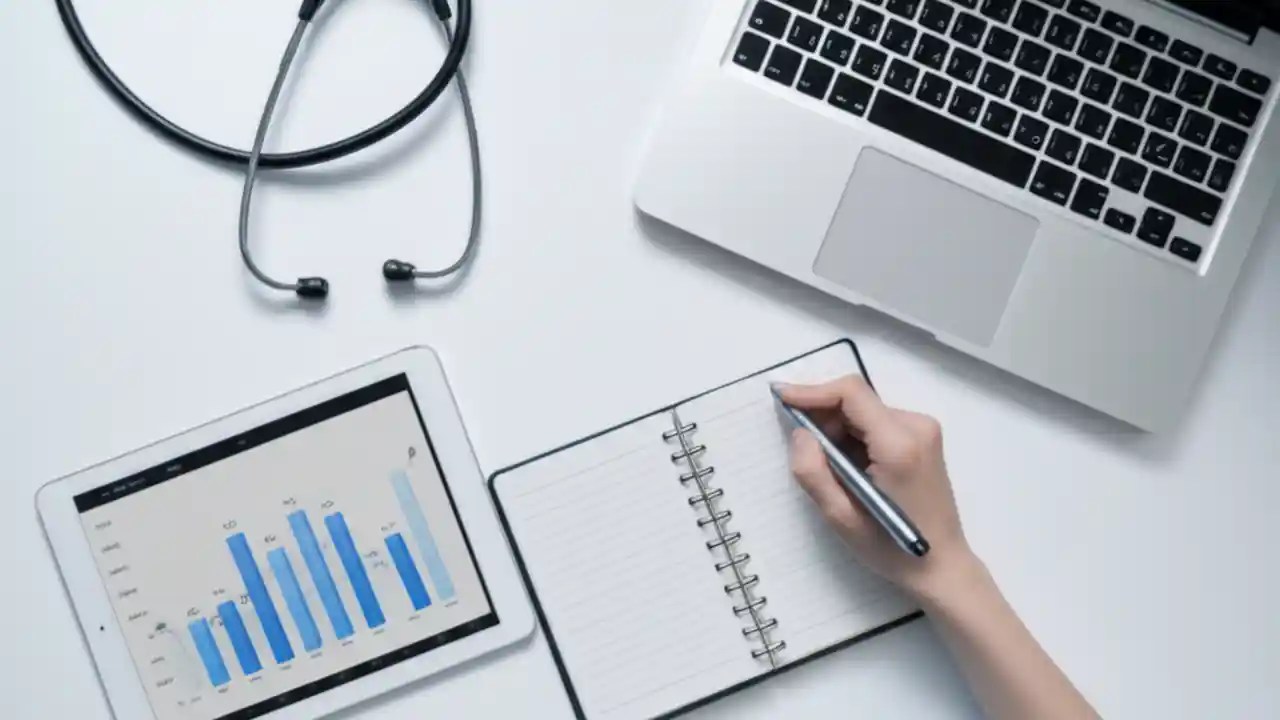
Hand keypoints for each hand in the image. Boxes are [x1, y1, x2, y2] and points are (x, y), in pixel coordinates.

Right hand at [780, 376, 978, 600]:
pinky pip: (877, 422)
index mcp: (898, 444)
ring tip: (831, 469)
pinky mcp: (923, 438)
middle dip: (823, 418)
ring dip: (838, 430)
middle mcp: (917, 426)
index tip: (781, 399)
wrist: (942, 566)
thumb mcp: (841, 517)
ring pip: (865, 411)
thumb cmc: (891, 549)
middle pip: (857, 401)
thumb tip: (800, 433)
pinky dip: (855, 436)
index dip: (812, 392)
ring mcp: (924, 430)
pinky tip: (850, 468)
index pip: (851, 393)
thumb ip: (813, 472)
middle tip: (803, 451)